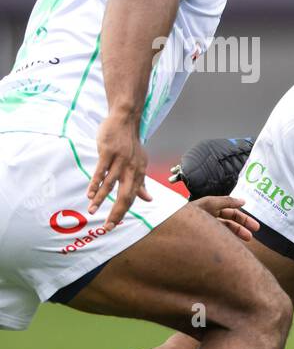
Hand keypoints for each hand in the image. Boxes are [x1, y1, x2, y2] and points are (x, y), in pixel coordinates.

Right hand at [87, 112, 151, 230]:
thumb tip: (148, 200)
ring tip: (91, 211)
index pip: (132, 198)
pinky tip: (90, 194)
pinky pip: (101, 171)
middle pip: (125, 196)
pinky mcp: (108, 152)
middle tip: (106, 226)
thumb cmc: (131, 145)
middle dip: (115, 213)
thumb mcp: (140, 164)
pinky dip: (95, 183)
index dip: (123, 212)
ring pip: (110, 185)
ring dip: (101, 200)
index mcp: (139, 173)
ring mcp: (120, 161)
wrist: (125, 121)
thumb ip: (142, 183)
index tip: (113, 225)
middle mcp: (132, 169)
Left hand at [192, 196, 260, 241]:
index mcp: (209, 207)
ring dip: (237, 234)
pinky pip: (218, 237)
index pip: (229, 211)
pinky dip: (227, 240)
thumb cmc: (187, 213)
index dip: (241, 216)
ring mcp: (204, 227)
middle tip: (253, 233)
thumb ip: (227, 201)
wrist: (169, 226)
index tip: (253, 223)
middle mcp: (208, 217)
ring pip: (225, 230)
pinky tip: (234, 244)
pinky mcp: (201, 237)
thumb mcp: (209, 204)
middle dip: (242, 226)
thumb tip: (243, 201)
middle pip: (229, 221)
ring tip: (247, 240)